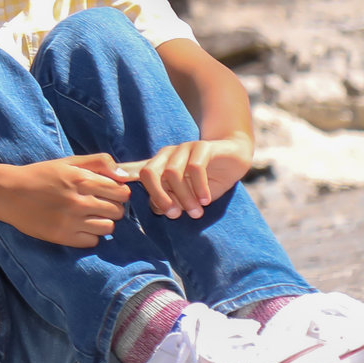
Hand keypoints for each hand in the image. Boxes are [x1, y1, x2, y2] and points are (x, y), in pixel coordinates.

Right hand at [0, 154, 131, 246]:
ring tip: (88, 217)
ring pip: (108, 228)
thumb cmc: (39, 175)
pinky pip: (93, 241)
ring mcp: (71, 221)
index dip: (118, 193)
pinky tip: (78, 227)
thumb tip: (124, 175)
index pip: (121, 192)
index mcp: (82, 179)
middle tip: (97, 205)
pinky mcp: (63, 237)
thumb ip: (98, 162)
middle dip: (111, 207)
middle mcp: (79, 201)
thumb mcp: (67, 162)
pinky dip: (89, 235)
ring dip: (102, 222)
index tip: (107, 194)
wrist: (7, 193)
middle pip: (117, 211)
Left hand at [121, 136, 253, 219]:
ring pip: (172, 173)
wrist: (234, 158)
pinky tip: (206, 200)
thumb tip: (155, 209)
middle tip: (175, 215)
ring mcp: (183, 148)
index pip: (138, 174)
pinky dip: (199, 187)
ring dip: (184, 197)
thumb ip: (169, 199)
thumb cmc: (206, 179)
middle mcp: (167, 154)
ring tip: (196, 212)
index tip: (129, 196)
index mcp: (158, 164)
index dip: (129, 181)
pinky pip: (196, 167)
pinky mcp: (203, 146)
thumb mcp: (186, 193)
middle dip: (159, 197)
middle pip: (149, 173)